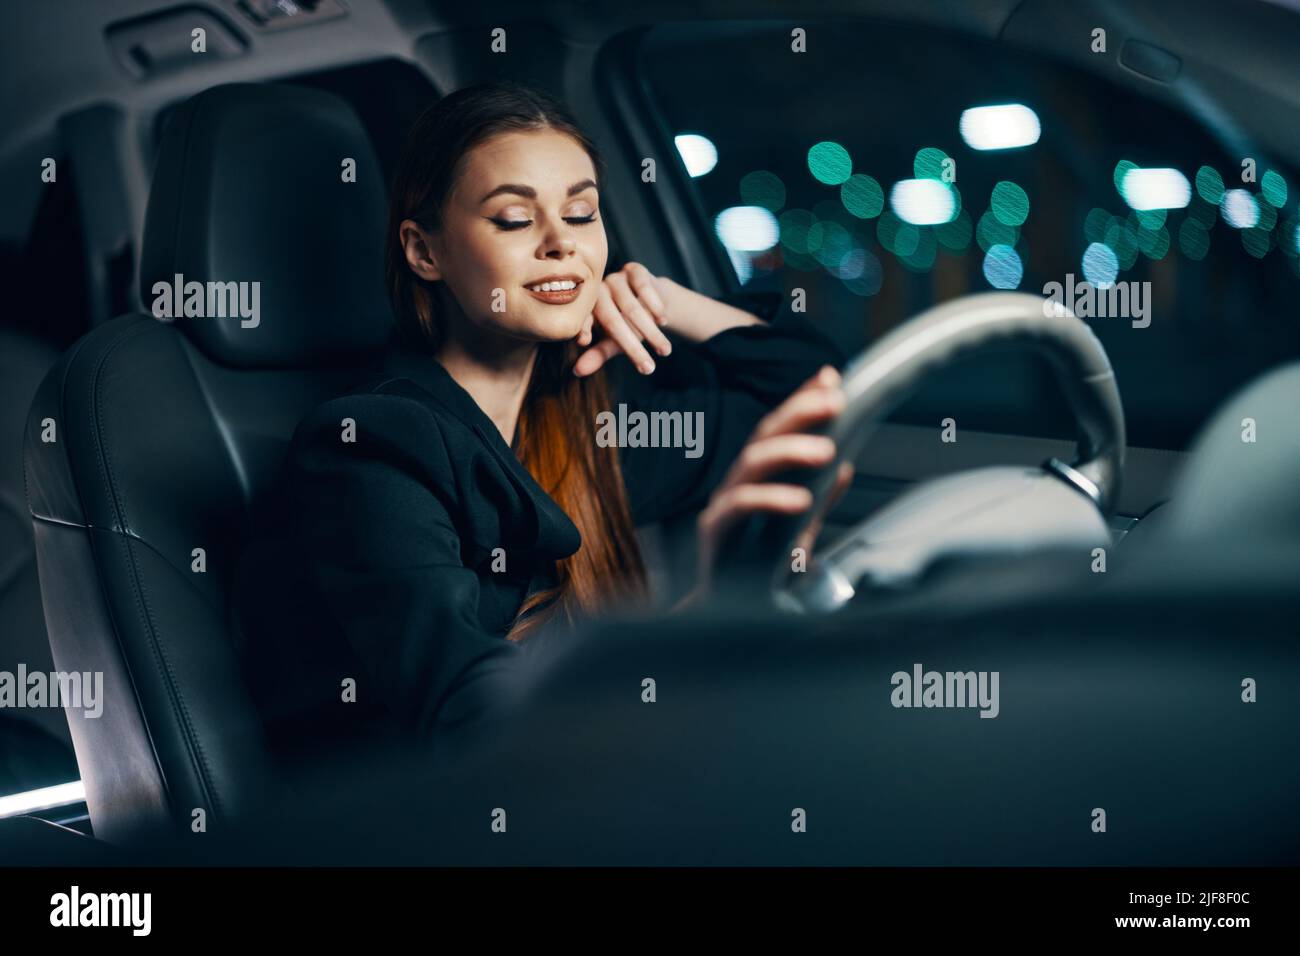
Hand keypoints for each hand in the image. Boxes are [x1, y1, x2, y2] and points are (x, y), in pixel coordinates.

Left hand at [573, 262, 675, 376]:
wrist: (653, 304)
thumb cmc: (629, 326)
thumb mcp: (614, 342)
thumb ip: (598, 354)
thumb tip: (577, 372)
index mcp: (587, 308)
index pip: (584, 320)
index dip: (584, 329)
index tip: (584, 342)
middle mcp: (598, 291)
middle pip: (612, 319)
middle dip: (632, 346)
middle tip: (649, 369)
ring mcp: (616, 279)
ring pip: (631, 307)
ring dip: (651, 331)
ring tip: (664, 351)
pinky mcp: (634, 270)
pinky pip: (643, 287)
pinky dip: (654, 306)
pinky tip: (663, 321)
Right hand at [684, 365, 853, 602]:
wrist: (722, 617)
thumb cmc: (754, 572)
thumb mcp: (797, 532)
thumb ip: (817, 499)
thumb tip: (845, 466)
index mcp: (757, 479)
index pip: (779, 430)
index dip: (802, 402)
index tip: (831, 379)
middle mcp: (737, 484)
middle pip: (764, 434)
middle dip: (800, 412)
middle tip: (835, 401)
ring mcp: (722, 505)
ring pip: (752, 462)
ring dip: (790, 450)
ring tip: (826, 451)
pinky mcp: (714, 533)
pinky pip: (740, 506)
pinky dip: (771, 499)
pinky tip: (801, 502)